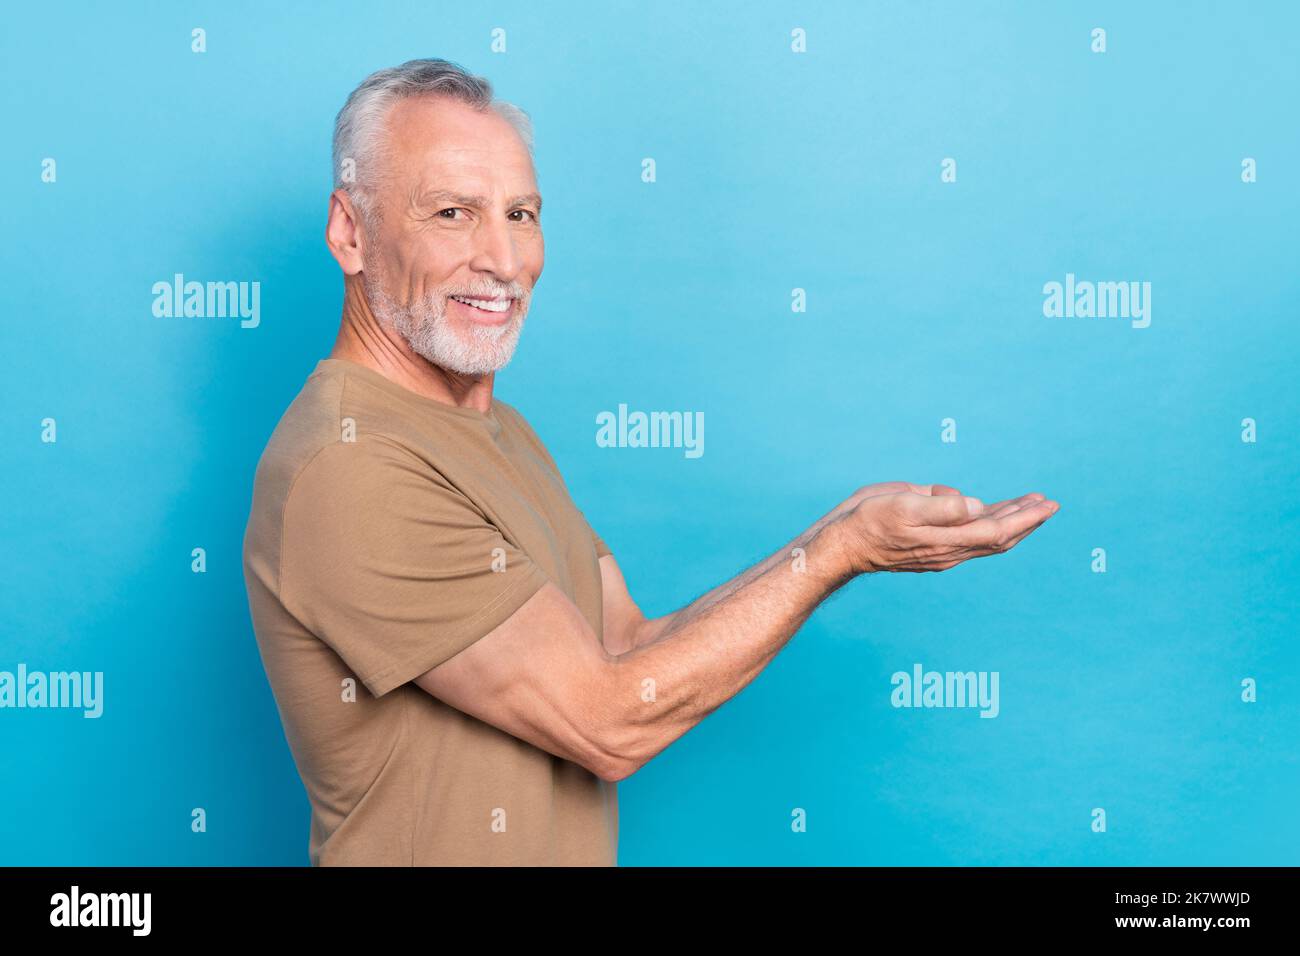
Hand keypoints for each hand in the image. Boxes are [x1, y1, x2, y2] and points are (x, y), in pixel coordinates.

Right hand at [835, 487, 1058, 573]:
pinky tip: (990, 512)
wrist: (842, 545)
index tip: (1047, 504)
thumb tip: (977, 506)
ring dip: (1010, 521)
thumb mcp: (903, 503)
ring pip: (986, 539)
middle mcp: (949, 550)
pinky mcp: (931, 548)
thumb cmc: (868, 521)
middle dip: (1025, 519)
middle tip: (1049, 503)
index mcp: (946, 539)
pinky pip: (970, 537)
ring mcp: (941, 552)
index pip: (998, 530)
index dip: (1025, 517)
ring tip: (1028, 504)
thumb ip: (942, 506)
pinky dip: (988, 523)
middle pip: (999, 537)